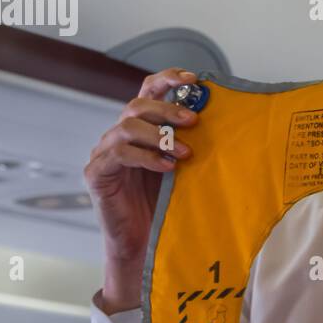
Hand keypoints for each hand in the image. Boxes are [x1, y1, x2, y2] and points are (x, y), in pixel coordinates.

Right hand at [83, 67, 201, 309]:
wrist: (145, 243)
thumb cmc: (167, 204)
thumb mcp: (184, 167)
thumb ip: (192, 142)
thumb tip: (226, 119)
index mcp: (141, 128)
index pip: (149, 91)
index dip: (168, 79)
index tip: (194, 80)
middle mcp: (120, 135)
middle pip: (137, 105)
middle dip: (168, 109)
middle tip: (194, 120)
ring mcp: (105, 152)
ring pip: (127, 126)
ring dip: (159, 135)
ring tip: (185, 153)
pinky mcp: (97, 173)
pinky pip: (119, 154)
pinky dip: (146, 156)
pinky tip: (168, 167)